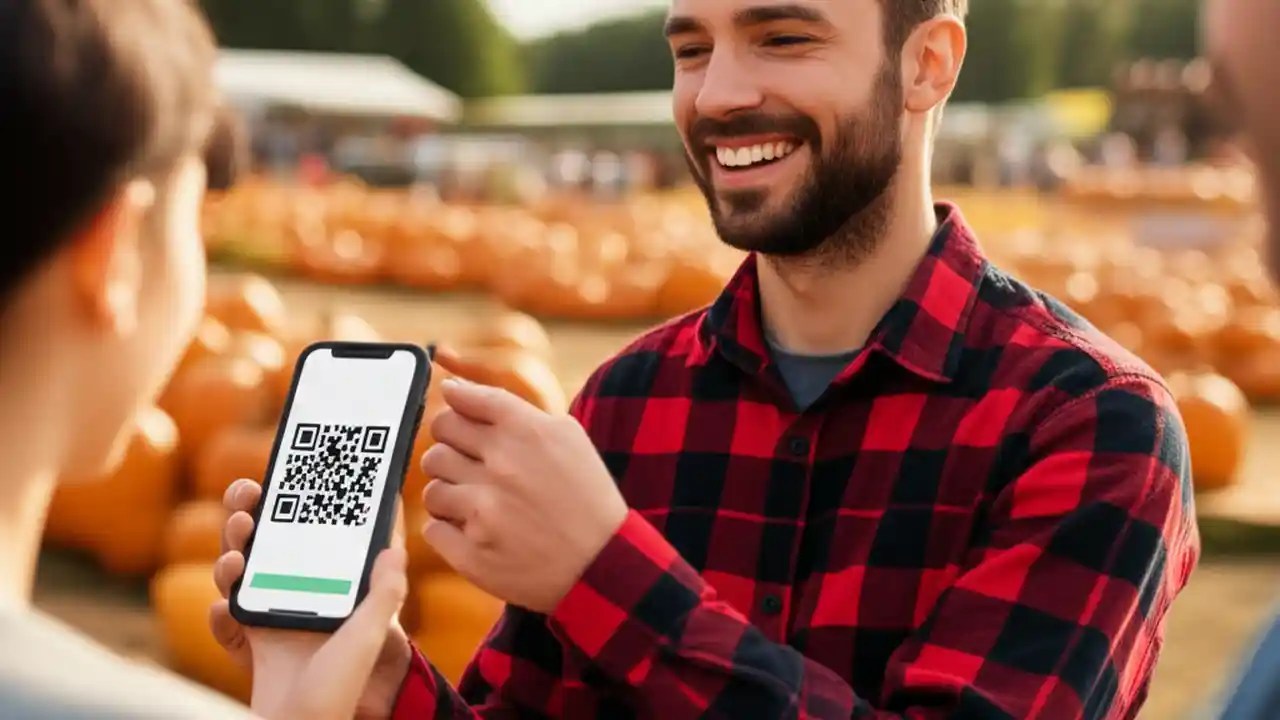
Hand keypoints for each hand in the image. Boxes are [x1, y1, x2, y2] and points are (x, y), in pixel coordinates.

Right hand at [210, 479, 412, 719]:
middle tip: (248, 494)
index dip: (325, 504)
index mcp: (337, 586)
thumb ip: (384, 592)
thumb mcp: (368, 635)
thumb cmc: (338, 687)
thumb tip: (395, 546)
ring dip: (234, 546)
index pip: (334, 536)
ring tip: (238, 544)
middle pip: (278, 539)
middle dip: (258, 512)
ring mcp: (275, 611)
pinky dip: (223, 607)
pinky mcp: (251, 637)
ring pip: (248, 564)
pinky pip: (229, 612)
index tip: (313, 471)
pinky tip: (229, 609)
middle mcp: (306, 592)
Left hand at [421, 378, 627, 613]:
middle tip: (468, 460)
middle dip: (450, 444)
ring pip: (432, 485)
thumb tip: (457, 391)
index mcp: (526, 432)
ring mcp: (483, 511)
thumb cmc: (587, 499)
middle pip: (440, 436)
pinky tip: (476, 531)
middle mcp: (501, 466)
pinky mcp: (471, 552)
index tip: (455, 405)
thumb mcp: (569, 438)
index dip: (456, 401)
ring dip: (449, 492)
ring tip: (476, 503)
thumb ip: (515, 410)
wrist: (603, 565)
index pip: (464, 401)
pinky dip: (449, 530)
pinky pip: (433, 529)